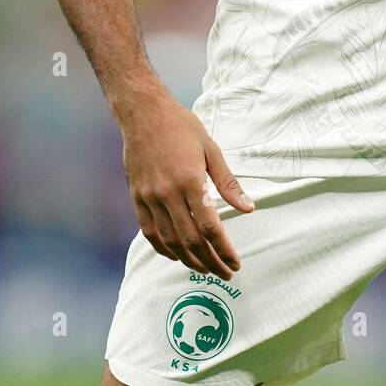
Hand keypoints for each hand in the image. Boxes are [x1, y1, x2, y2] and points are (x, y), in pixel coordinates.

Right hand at [119, 87, 255, 276]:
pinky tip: (176, 256)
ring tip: (205, 269)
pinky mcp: (137, 198)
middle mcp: (168, 194)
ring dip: (189, 261)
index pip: (209, 227)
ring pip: (170, 241)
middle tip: (225, 273)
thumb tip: (248, 208)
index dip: (223, 249)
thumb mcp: (211, 150)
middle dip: (210, 261)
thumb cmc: (181, 127)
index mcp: (190, 181)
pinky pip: (150, 232)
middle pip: (190, 241)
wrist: (143, 113)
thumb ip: (228, 183)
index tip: (235, 263)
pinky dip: (163, 249)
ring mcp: (150, 197)